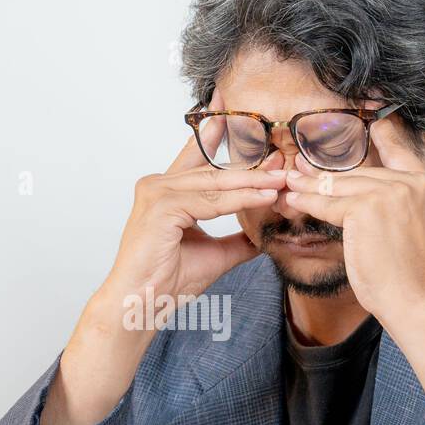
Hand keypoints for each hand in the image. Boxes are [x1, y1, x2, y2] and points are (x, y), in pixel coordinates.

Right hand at [40, 99, 283, 424]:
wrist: (142, 304)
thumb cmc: (168, 282)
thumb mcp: (215, 254)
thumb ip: (238, 240)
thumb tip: (266, 237)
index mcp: (165, 191)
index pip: (197, 157)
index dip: (219, 134)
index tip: (245, 120)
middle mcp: (157, 185)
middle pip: (213, 170)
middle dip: (251, 167)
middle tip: (282, 160)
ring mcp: (156, 192)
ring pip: (215, 184)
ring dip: (253, 183)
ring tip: (282, 181)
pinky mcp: (160, 206)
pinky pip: (211, 201)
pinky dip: (241, 200)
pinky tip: (266, 197)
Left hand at [282, 119, 424, 336]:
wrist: (413, 300)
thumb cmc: (406, 272)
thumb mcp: (406, 225)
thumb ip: (391, 199)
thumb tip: (350, 185)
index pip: (400, 146)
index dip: (384, 126)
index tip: (372, 99)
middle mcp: (413, 182)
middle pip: (361, 170)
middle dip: (326, 170)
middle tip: (301, 163)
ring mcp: (391, 192)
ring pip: (340, 184)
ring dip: (310, 184)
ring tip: (290, 181)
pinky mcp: (367, 207)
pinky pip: (328, 201)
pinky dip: (307, 202)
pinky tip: (292, 199)